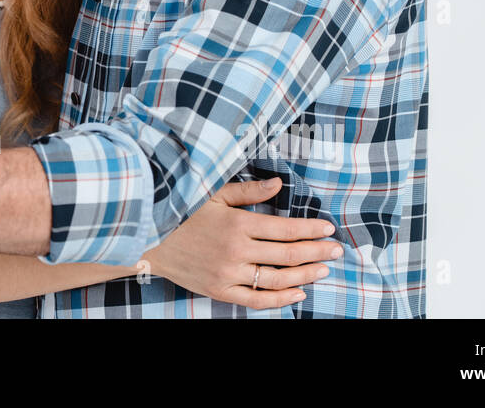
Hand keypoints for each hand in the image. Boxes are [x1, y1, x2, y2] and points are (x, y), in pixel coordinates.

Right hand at [141, 177, 339, 309]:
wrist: (148, 239)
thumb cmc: (181, 211)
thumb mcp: (212, 194)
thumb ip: (248, 192)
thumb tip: (279, 184)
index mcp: (237, 223)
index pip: (284, 229)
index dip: (310, 229)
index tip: (328, 228)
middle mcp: (236, 251)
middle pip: (287, 255)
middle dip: (316, 251)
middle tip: (336, 250)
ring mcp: (228, 274)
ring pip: (277, 280)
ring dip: (305, 275)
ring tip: (324, 270)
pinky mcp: (220, 291)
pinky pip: (256, 300)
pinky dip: (280, 300)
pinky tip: (299, 293)